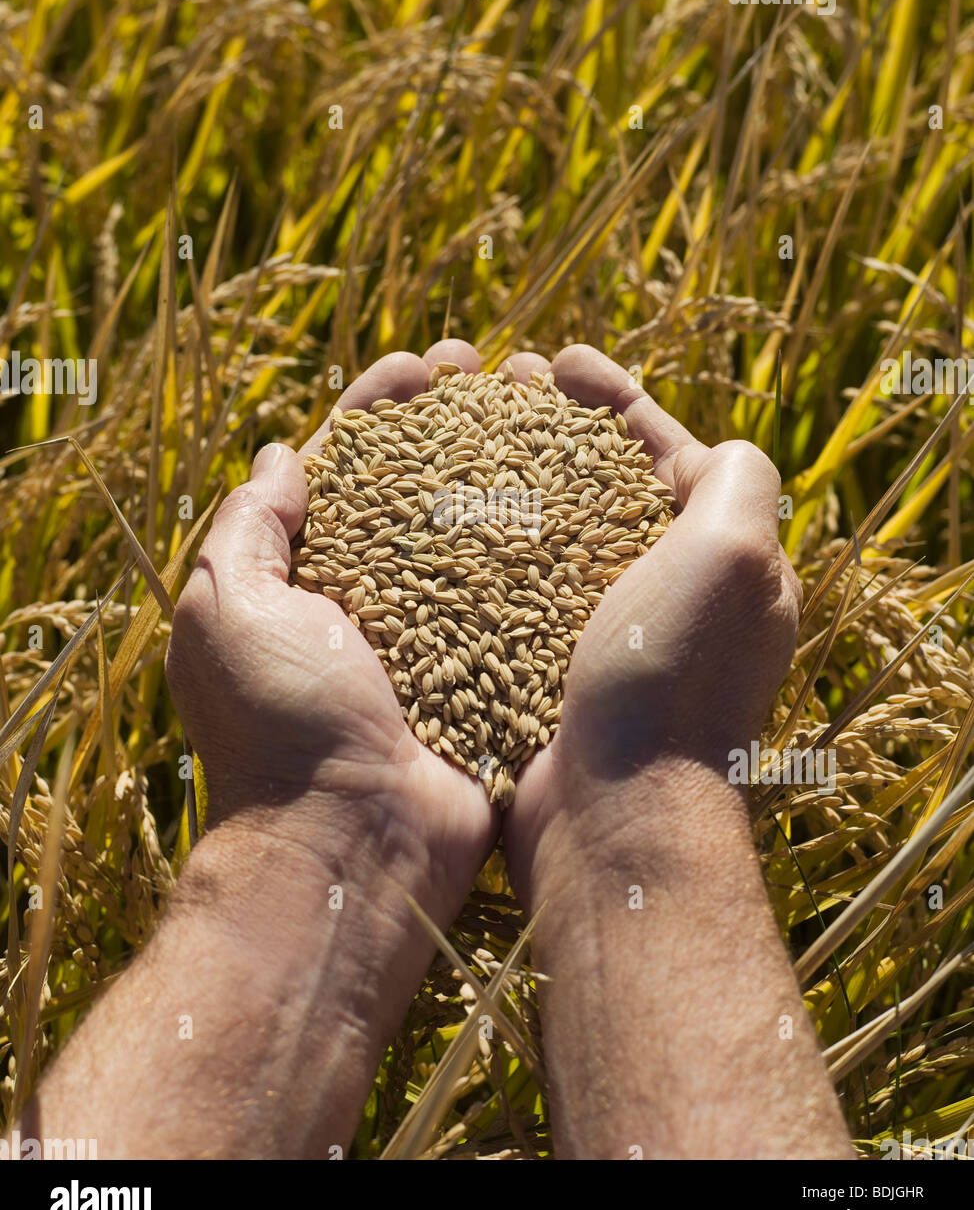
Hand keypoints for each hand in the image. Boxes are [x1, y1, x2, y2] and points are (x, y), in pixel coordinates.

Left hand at [165, 341, 499, 920]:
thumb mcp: (228, 611)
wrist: (356, 840)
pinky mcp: (491, 666)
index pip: (343, 470)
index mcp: (303, 580)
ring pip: (475, 529)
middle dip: (448, 424)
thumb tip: (287, 455)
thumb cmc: (282, 725)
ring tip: (539, 411)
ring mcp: (437, 633)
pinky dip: (544, 540)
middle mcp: (372, 599)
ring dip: (503, 465)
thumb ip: (249, 528)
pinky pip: (521, 591)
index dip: (377, 411)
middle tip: (489, 373)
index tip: (420, 368)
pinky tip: (577, 490)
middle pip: (415, 487)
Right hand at [504, 344, 801, 901]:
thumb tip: (722, 451)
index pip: (667, 452)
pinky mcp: (550, 670)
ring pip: (552, 531)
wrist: (613, 812)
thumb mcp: (733, 557)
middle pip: (604, 484)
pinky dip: (483, 546)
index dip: (614, 400)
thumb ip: (738, 482)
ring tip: (455, 437)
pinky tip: (437, 520)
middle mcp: (667, 597)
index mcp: (721, 563)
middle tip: (494, 388)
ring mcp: (605, 636)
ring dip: (509, 478)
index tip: (556, 363)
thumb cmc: (670, 676)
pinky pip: (515, 588)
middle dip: (552, 428)